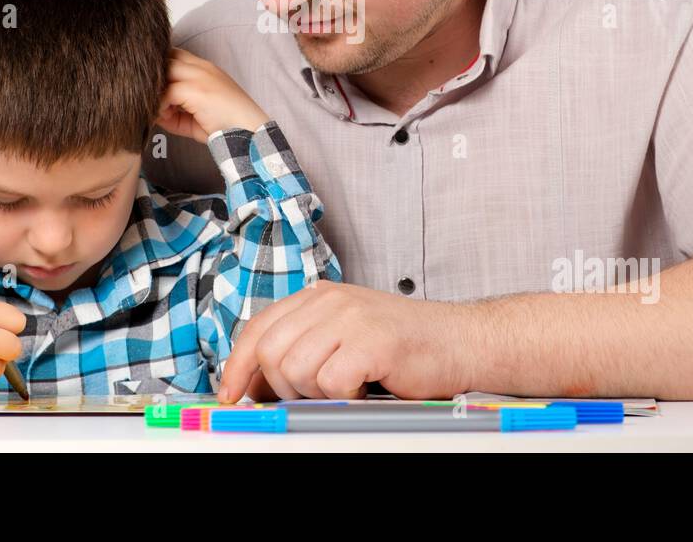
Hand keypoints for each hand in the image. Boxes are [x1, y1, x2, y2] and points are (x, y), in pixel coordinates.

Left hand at [156, 47, 269, 142]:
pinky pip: (165, 93)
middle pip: (165, 57)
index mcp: (205, 69)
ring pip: (163, 72)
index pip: (173, 54)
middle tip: (152, 100)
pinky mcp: (197, 90)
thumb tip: (151, 110)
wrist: (250, 134)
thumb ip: (173, 108)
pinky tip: (165, 118)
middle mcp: (202, 67)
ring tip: (160, 112)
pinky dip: (159, 107)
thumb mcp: (196, 114)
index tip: (152, 89)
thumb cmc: (225, 127)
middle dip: (153, 78)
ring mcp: (200, 76)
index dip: (158, 68)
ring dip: (155, 93)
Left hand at [217, 282, 472, 401]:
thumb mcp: (345, 336)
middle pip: (271, 352)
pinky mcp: (372, 341)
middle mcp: (331, 300)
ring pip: (296, 370)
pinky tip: (366, 387)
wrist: (462, 342)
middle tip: (316, 394)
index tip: (230, 395)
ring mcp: (352, 318)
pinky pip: (331, 383)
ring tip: (348, 387)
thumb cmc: (404, 347)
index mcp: (319, 297)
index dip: (237, 365)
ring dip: (317, 393)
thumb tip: (253, 386)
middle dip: (284, 387)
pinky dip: (345, 396)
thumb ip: (303, 347)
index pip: (258, 328)